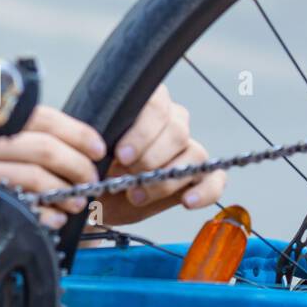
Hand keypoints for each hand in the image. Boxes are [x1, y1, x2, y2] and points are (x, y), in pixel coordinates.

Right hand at [0, 104, 105, 227]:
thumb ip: (2, 128)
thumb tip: (58, 145)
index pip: (41, 117)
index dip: (76, 132)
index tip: (96, 148)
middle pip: (44, 147)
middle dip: (77, 166)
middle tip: (90, 178)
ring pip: (34, 176)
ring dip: (64, 191)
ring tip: (76, 201)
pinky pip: (17, 205)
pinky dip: (42, 214)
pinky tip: (53, 218)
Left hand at [94, 84, 225, 226]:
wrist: (99, 198)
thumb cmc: (96, 169)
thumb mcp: (91, 154)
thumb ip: (99, 145)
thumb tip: (108, 148)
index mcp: (148, 107)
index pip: (157, 105)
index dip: (142, 131)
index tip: (121, 155)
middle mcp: (173, 123)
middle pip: (176, 131)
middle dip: (150, 158)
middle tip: (126, 177)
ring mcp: (189, 150)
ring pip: (194, 155)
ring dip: (165, 180)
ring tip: (136, 195)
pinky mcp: (200, 177)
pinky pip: (216, 179)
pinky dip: (205, 191)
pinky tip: (187, 202)